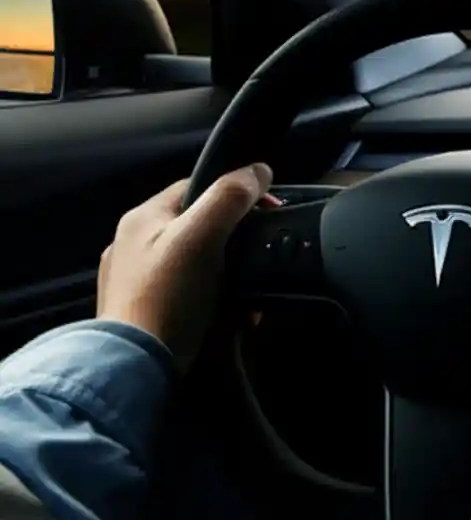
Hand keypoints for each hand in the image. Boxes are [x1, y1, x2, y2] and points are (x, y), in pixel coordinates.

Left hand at [97, 164, 273, 370]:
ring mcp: (136, 282)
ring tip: (252, 296)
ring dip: (229, 276)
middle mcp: (133, 245)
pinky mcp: (144, 315)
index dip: (237, 194)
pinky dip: (214, 302)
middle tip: (261, 259)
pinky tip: (231, 317)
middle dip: (237, 242)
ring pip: (197, 264)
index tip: (269, 213)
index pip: (198, 187)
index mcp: (142, 218)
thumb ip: (230, 198)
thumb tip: (259, 170)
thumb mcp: (201, 237)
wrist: (134, 369)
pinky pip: (189, 296)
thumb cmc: (166, 297)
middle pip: (200, 227)